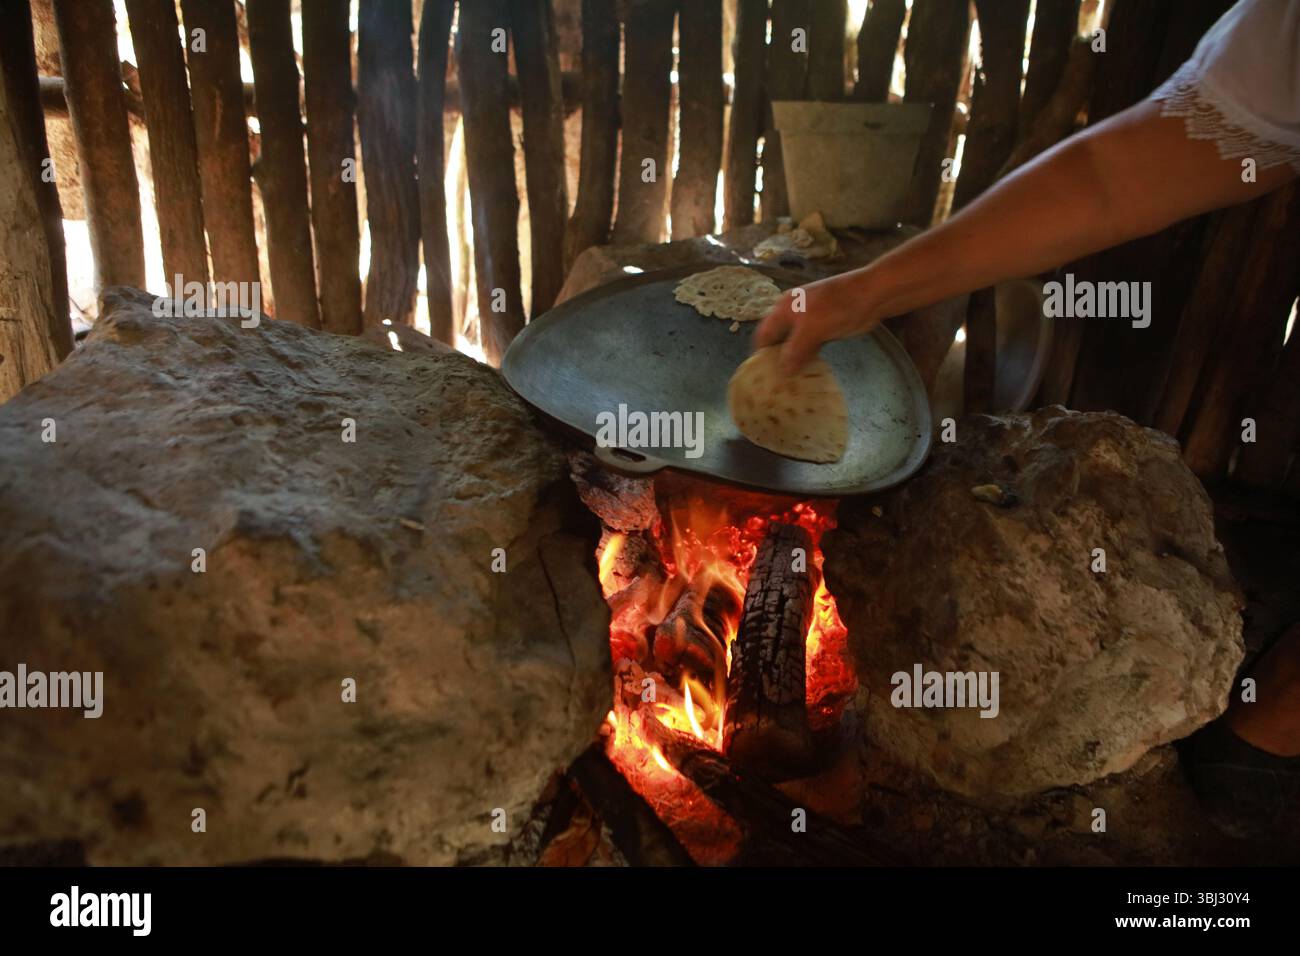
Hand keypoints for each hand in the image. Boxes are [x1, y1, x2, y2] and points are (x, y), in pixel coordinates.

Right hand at [753, 270, 880, 372]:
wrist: (871, 294)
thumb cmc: (837, 307)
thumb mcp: (812, 330)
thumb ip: (795, 351)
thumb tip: (783, 371)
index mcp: (783, 308)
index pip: (764, 334)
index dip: (761, 353)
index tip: (762, 375)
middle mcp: (793, 312)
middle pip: (779, 338)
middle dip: (778, 358)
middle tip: (777, 381)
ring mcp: (810, 319)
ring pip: (796, 342)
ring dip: (795, 358)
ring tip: (792, 380)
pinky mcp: (825, 326)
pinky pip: (811, 344)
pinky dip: (809, 355)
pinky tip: (810, 369)